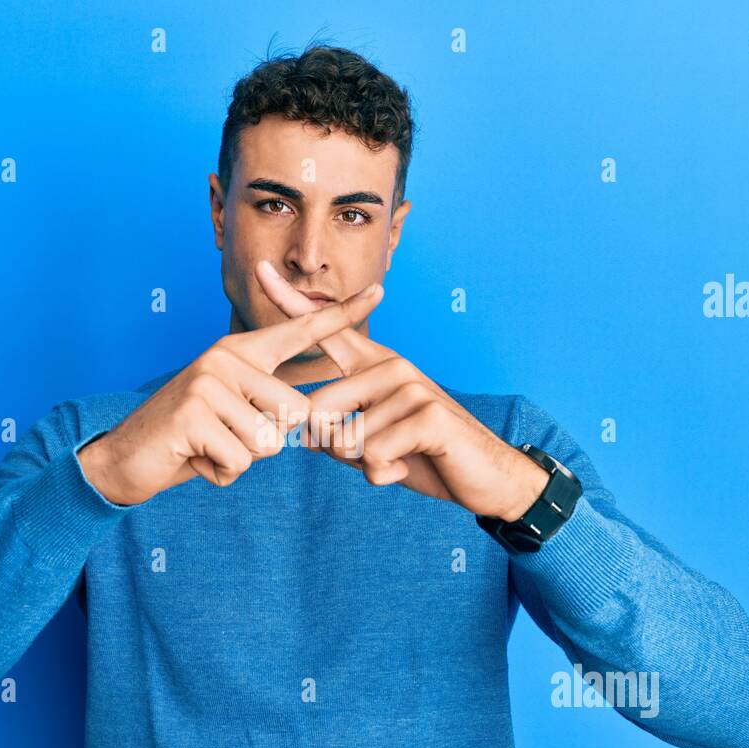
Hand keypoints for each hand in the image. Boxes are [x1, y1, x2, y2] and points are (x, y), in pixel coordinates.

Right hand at [80, 276, 384, 504]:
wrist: (124, 457)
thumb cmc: (188, 439)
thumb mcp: (232, 413)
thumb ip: (266, 404)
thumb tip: (310, 416)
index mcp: (240, 352)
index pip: (299, 330)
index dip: (341, 314)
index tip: (380, 291)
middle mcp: (225, 357)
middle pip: (295, 413)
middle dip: (265, 442)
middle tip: (223, 437)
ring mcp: (207, 382)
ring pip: (269, 442)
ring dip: (241, 460)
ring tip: (207, 447)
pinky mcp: (193, 413)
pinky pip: (240, 461)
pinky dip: (221, 474)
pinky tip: (195, 458)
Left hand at [254, 263, 548, 521]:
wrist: (486, 475)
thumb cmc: (425, 456)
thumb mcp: (372, 443)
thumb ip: (338, 433)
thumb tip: (311, 435)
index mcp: (375, 366)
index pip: (327, 329)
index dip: (291, 302)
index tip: (262, 270)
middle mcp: (391, 366)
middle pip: (317, 411)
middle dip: (334, 450)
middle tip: (374, 454)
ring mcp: (410, 386)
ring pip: (344, 439)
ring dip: (364, 465)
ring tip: (398, 459)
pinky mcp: (427, 413)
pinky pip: (373, 455)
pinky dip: (384, 474)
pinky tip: (408, 468)